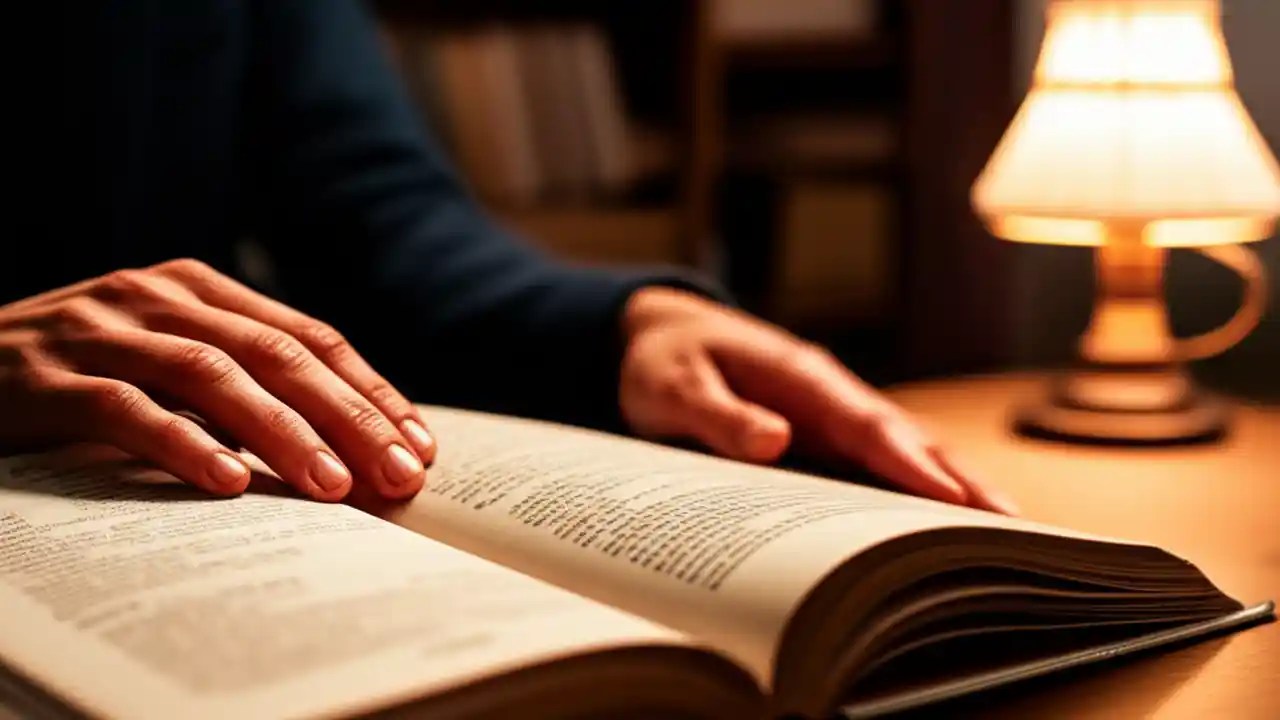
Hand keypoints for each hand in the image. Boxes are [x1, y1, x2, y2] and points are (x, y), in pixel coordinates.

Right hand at [0, 259, 433, 501]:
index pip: (307, 337)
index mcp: (198, 288)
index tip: (417, 444)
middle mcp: (157, 297)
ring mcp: (100, 331)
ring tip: (333, 487)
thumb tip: (339, 440)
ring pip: (212, 377)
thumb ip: (237, 379)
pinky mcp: (47, 378)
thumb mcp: (164, 357)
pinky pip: (127, 410)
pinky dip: (183, 446)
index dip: (368, 390)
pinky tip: (229, 483)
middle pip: (276, 354)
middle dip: (347, 416)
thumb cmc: (77, 369)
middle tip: (396, 474)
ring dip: (282, 433)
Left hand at [619, 287, 1016, 513]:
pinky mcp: (824, 437)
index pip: (864, 422)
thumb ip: (717, 414)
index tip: (949, 499)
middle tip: (1010, 531)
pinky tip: (933, 535)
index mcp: (799, 377)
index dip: (908, 461)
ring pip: (902, 454)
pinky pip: (876, 467)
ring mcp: (832, 416)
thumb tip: (774, 441)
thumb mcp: (671, 386)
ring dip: (949, 491)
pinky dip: (912, 495)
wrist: (664, 338)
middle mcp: (829, 395)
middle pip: (905, 440)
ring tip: (998, 540)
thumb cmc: (667, 361)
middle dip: (958, 482)